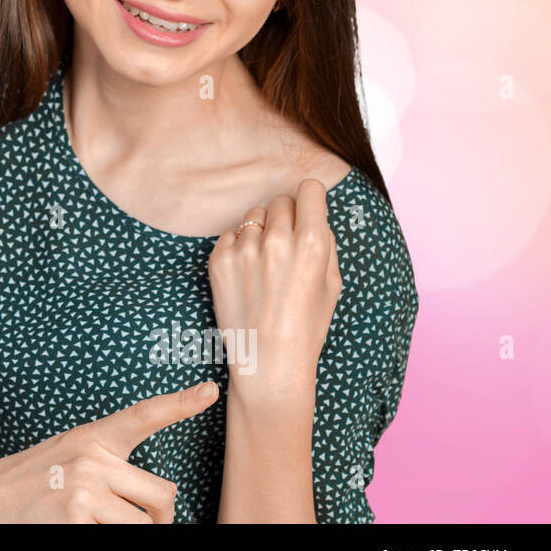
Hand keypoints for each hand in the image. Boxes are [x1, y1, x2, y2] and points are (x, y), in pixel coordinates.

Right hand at [0, 381, 218, 522]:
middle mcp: (91, 458)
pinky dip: (100, 539)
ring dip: (131, 534)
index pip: (142, 416)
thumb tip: (156, 503)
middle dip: (158, 519)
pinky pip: (118, 540)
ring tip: (97, 525)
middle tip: (139, 524)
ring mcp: (84, 489)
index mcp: (90, 438)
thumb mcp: (64, 462)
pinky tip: (72, 529)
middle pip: (163, 496)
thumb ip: (105, 468)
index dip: (180, 403)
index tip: (210, 389)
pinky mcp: (76, 519)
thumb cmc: (23, 488)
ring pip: (147, 526)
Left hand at [207, 178, 342, 405]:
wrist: (268, 362)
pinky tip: (247, 274)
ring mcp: (244, 249)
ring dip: (260, 231)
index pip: (309, 189)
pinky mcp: (219, 259)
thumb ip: (325, 242)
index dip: (310, 199)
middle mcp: (277, 240)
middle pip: (280, 200)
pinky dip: (238, 247)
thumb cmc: (305, 326)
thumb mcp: (331, 283)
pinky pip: (231, 234)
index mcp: (311, 243)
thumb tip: (315, 213)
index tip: (307, 209)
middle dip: (286, 217)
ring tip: (265, 265)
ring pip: (254, 215)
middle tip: (287, 245)